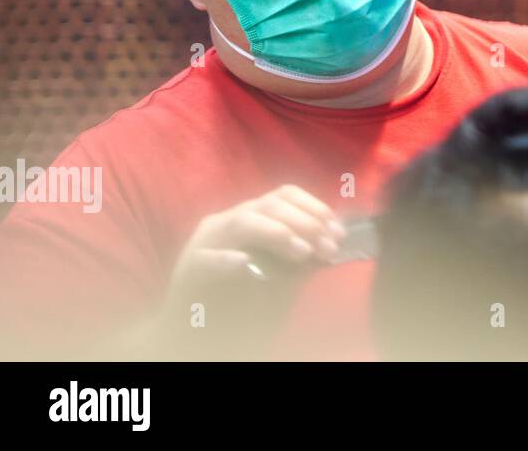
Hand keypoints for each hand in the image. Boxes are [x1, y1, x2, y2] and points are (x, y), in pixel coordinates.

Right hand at [157, 184, 345, 357]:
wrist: (199, 332)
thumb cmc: (243, 299)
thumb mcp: (283, 275)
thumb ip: (304, 258)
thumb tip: (334, 243)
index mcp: (252, 218)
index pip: (285, 196)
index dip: (315, 208)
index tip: (338, 231)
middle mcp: (230, 222)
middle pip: (269, 206)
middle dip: (305, 223)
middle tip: (328, 247)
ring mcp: (207, 242)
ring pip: (241, 223)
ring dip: (277, 234)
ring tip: (302, 253)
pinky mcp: (189, 269)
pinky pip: (205, 258)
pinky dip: (226, 259)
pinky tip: (245, 264)